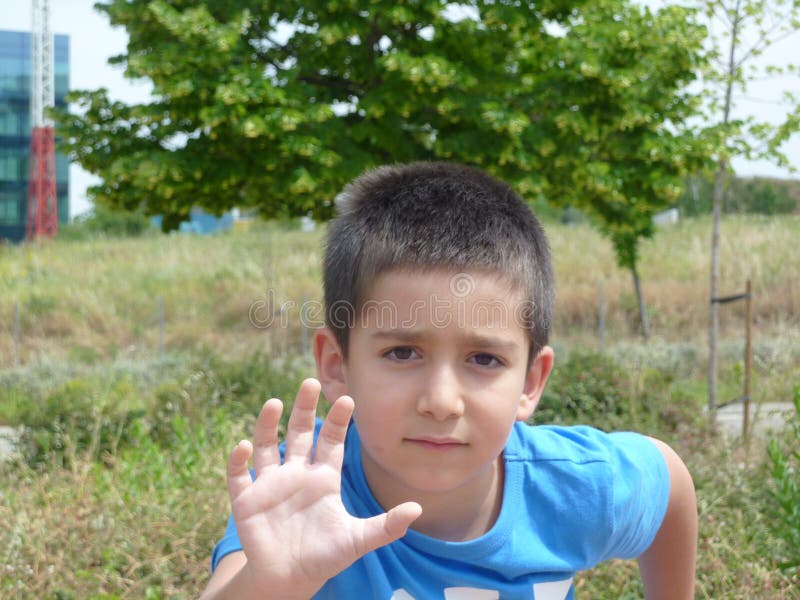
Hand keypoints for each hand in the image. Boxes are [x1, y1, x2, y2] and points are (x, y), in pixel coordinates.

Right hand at [226, 378, 421, 598]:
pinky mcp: (247, 500)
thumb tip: (418, 510)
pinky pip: (239, 476)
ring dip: (267, 424)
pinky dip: (239, 461)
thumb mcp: (357, 540)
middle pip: (300, 433)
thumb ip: (386, 525)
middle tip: (310, 382)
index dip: (338, 421)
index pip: (332, 441)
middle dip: (304, 409)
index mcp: (323, 479)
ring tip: (273, 403)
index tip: (348, 399)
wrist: (289, 580)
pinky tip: (244, 446)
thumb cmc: (324, 556)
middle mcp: (297, 474)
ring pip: (267, 446)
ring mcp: (270, 485)